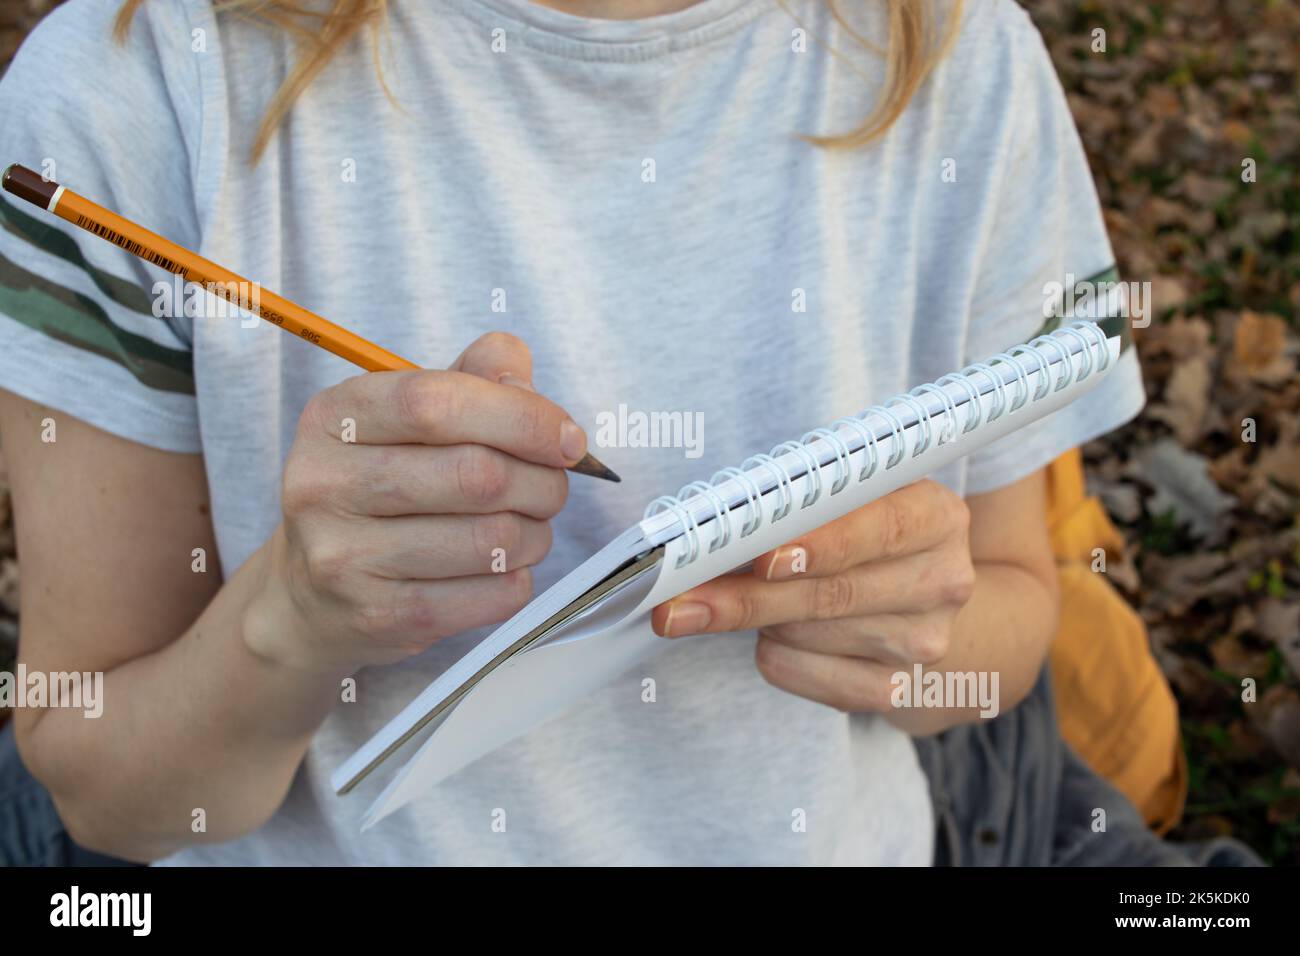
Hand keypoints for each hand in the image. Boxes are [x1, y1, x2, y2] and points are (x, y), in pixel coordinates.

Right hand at [243, 332, 586, 672]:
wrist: (310, 594)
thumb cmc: (382, 486)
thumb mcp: (408, 415)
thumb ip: (475, 378)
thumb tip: (530, 393)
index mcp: (335, 418)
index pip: (437, 403)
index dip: (521, 417)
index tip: (567, 439)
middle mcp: (325, 485)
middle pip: (477, 475)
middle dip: (542, 481)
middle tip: (552, 487)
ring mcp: (345, 557)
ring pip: (493, 539)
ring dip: (535, 533)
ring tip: (526, 528)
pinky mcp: (378, 617)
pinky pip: (491, 594)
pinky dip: (518, 578)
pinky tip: (501, 568)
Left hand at [651, 480, 976, 711]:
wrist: (917, 590)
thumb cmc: (860, 524)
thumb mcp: (849, 493)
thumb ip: (802, 498)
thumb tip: (717, 527)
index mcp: (937, 517)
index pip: (880, 528)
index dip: (819, 544)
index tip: (760, 559)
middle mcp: (942, 581)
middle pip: (833, 594)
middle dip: (746, 597)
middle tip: (676, 602)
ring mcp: (923, 642)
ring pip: (809, 635)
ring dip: (752, 619)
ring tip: (719, 599)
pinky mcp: (894, 689)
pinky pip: (806, 676)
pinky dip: (774, 654)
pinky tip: (773, 632)